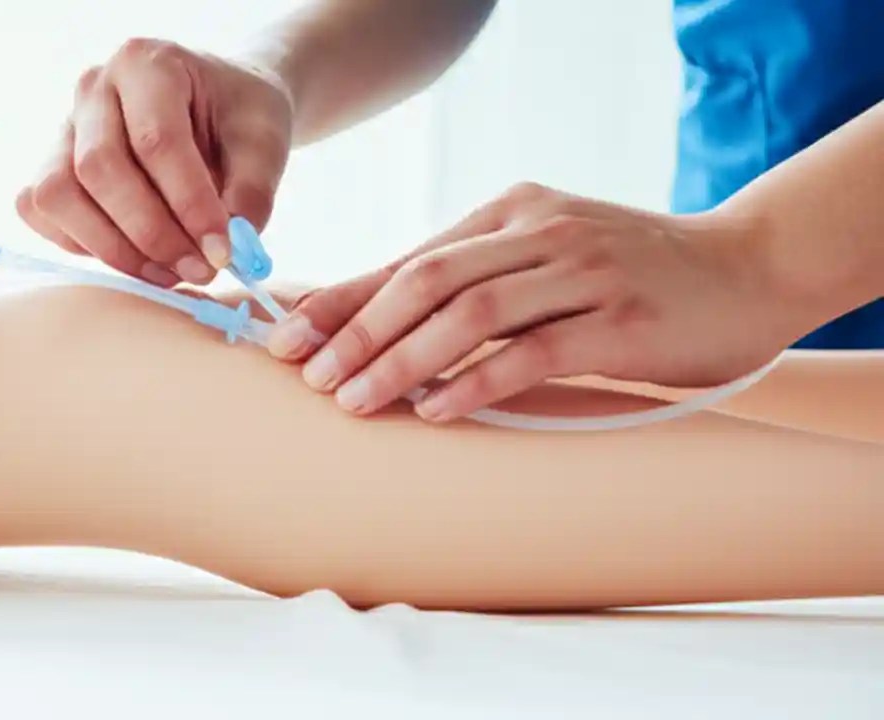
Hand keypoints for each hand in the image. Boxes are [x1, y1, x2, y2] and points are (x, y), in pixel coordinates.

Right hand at [16, 38, 293, 286]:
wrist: (220, 106)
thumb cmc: (239, 117)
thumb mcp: (266, 143)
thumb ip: (253, 193)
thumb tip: (233, 251)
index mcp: (148, 63)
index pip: (156, 140)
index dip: (188, 204)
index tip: (222, 251)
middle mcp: (94, 88)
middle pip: (99, 168)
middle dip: (151, 233)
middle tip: (199, 270)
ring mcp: (64, 127)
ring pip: (58, 195)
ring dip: (113, 248)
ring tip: (169, 273)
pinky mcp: (52, 166)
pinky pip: (44, 214)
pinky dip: (85, 246)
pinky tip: (137, 258)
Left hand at [267, 182, 798, 421]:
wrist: (750, 268)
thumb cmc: (632, 273)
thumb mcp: (546, 255)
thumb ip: (478, 278)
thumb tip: (382, 324)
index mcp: (511, 211)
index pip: (409, 258)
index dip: (344, 298)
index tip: (290, 336)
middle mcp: (540, 231)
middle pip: (426, 280)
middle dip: (357, 329)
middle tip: (310, 375)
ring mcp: (582, 270)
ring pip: (469, 313)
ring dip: (402, 359)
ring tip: (356, 400)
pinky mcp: (620, 318)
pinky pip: (532, 350)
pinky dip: (475, 381)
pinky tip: (435, 409)